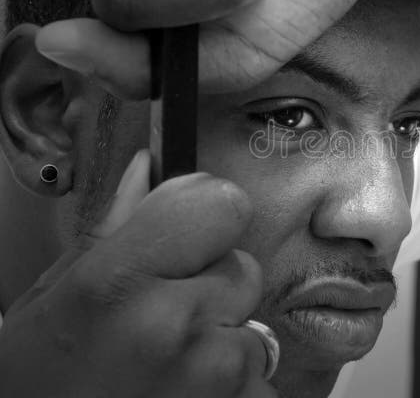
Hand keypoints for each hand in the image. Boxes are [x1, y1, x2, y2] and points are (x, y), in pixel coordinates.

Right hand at [0, 151, 276, 396]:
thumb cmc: (38, 381)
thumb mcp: (55, 300)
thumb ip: (112, 229)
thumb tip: (147, 165)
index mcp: (118, 283)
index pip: (224, 205)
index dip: (208, 217)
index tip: (190, 237)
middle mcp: (172, 325)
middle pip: (245, 268)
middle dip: (213, 291)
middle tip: (164, 325)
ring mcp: (213, 376)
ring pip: (256, 329)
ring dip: (224, 344)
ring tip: (169, 371)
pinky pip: (261, 381)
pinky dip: (234, 390)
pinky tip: (185, 397)